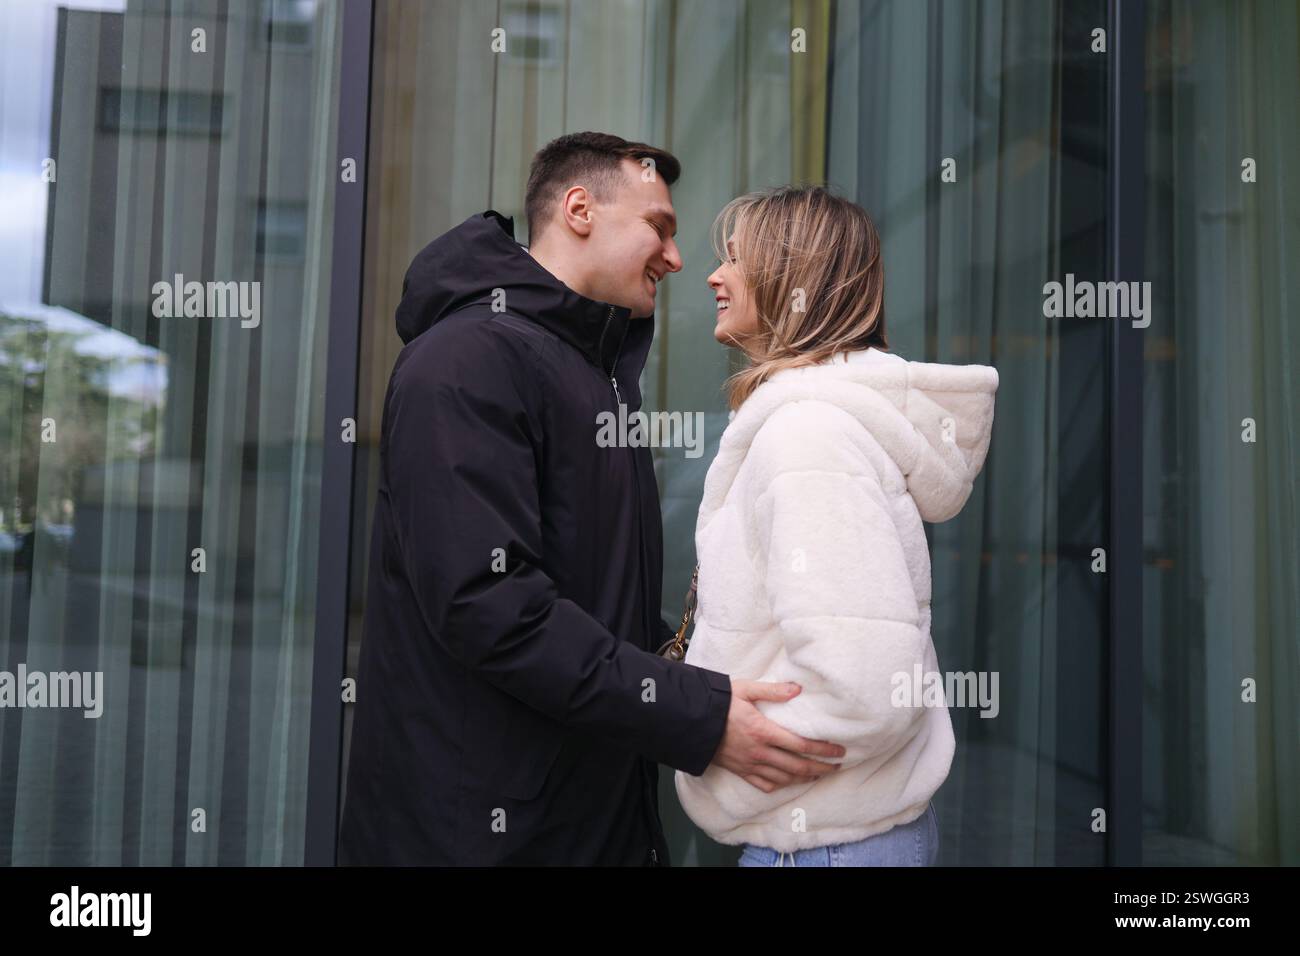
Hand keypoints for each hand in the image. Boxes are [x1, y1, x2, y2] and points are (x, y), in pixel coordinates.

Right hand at [710, 678, 845, 791]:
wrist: (690, 721)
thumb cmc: (718, 703)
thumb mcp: (745, 689)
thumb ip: (773, 690)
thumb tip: (798, 689)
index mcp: (763, 731)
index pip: (801, 745)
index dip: (823, 750)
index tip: (839, 751)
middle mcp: (760, 752)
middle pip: (798, 766)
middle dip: (821, 768)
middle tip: (837, 767)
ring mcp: (750, 765)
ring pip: (784, 778)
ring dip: (805, 778)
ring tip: (819, 774)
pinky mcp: (741, 771)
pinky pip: (765, 784)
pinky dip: (782, 785)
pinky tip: (790, 781)